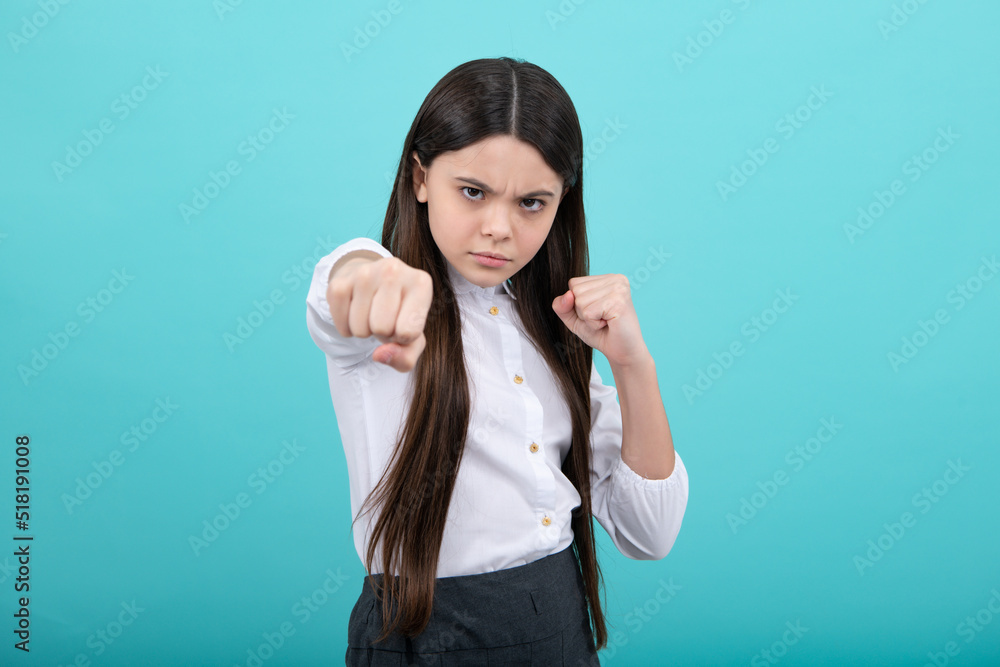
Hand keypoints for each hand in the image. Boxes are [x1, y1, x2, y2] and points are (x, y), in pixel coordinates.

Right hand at [327, 256, 431, 371]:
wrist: (373, 282)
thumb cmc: (399, 313)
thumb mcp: (413, 338)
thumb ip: (406, 357)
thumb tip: (379, 355)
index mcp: (420, 283)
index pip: (408, 332)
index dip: (402, 338)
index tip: (403, 323)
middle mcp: (393, 271)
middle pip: (381, 328)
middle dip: (382, 333)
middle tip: (385, 318)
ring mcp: (364, 273)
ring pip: (360, 329)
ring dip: (364, 330)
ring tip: (371, 313)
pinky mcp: (340, 282)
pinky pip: (341, 325)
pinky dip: (347, 328)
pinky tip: (355, 312)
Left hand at [551, 274, 649, 366]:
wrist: (623, 353)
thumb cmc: (601, 334)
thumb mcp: (575, 318)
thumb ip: (562, 306)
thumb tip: (567, 295)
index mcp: (607, 278)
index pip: (573, 284)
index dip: (577, 304)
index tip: (597, 312)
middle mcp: (615, 278)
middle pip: (575, 291)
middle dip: (582, 311)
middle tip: (602, 319)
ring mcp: (618, 288)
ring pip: (580, 301)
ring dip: (588, 319)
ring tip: (606, 321)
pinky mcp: (618, 302)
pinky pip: (588, 312)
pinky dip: (593, 324)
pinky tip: (609, 324)